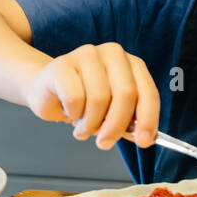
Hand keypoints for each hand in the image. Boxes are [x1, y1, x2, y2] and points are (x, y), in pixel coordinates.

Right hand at [24, 43, 158, 149]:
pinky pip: (75, 97)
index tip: (144, 141)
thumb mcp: (112, 113)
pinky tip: (70, 113)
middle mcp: (112, 54)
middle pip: (125, 94)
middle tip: (105, 142)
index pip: (147, 92)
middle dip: (116, 125)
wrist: (47, 91)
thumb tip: (145, 137)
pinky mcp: (63, 63)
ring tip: (83, 128)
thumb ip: (129, 123)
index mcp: (131, 64)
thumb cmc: (84, 101)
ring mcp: (87, 55)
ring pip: (99, 98)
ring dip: (90, 123)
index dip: (148, 118)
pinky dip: (74, 114)